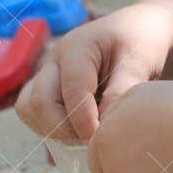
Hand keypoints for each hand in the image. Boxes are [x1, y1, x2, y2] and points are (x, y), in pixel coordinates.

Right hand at [15, 2, 172, 143]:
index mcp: (77, 47)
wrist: (140, 32)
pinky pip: (33, 113)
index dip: (84, 120)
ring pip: (29, 108)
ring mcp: (48, 74)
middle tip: (94, 140)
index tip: (101, 139)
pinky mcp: (48, 88)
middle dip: (64, 128)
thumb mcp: (140, 61)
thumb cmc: (142, 43)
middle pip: (39, 102)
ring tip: (86, 135)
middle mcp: (55, 60)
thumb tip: (103, 125)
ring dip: (53, 129)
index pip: (72, 90)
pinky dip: (50, 127)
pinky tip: (79, 131)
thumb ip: (122, 90)